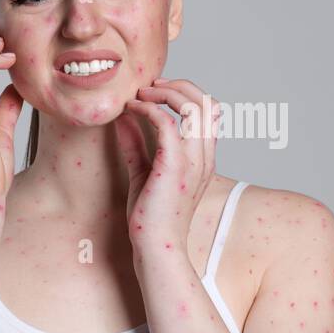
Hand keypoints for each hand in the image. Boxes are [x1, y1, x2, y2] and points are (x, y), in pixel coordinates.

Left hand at [115, 77, 221, 253]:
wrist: (155, 246)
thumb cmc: (149, 216)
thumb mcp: (142, 172)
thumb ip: (136, 145)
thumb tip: (124, 118)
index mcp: (202, 156)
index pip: (209, 111)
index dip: (185, 93)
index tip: (155, 92)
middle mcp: (204, 156)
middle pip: (207, 102)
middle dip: (178, 86)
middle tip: (148, 87)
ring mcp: (194, 161)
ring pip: (194, 107)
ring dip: (165, 94)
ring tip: (140, 95)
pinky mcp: (175, 167)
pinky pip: (170, 124)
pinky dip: (150, 110)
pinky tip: (132, 111)